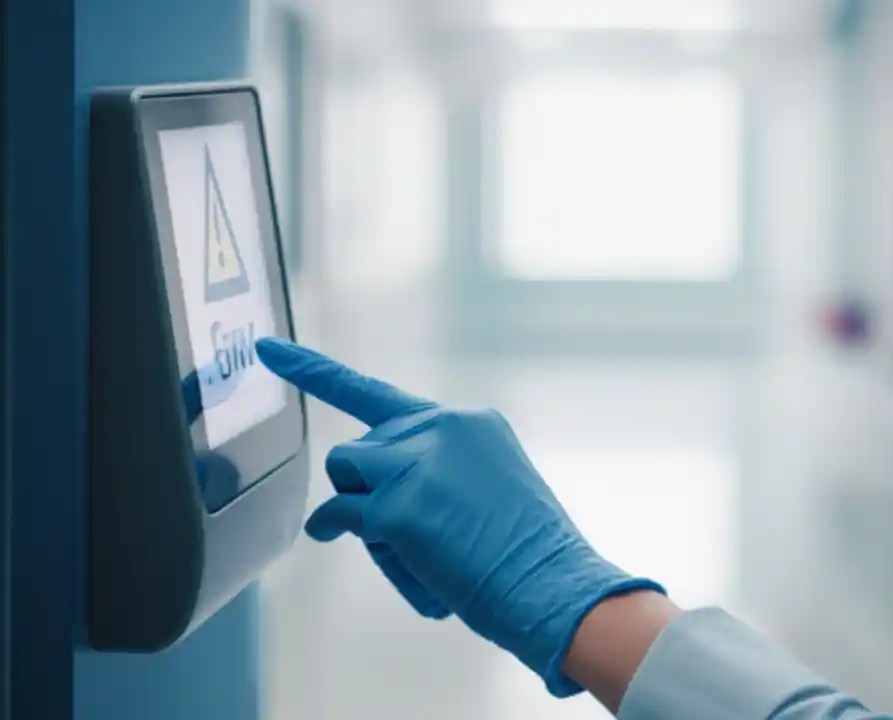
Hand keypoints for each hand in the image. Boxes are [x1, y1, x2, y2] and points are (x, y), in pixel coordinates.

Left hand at [256, 338, 663, 696]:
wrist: (555, 585)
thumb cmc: (526, 556)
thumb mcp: (487, 492)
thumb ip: (429, 477)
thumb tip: (349, 509)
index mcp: (470, 421)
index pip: (377, 396)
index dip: (315, 373)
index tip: (268, 350)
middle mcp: (442, 426)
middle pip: (361, 448)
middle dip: (371, 489)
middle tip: (416, 534)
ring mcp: (418, 461)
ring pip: (345, 471)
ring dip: (362, 510)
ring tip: (414, 545)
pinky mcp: (398, 505)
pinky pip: (343, 517)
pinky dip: (344, 534)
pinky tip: (378, 548)